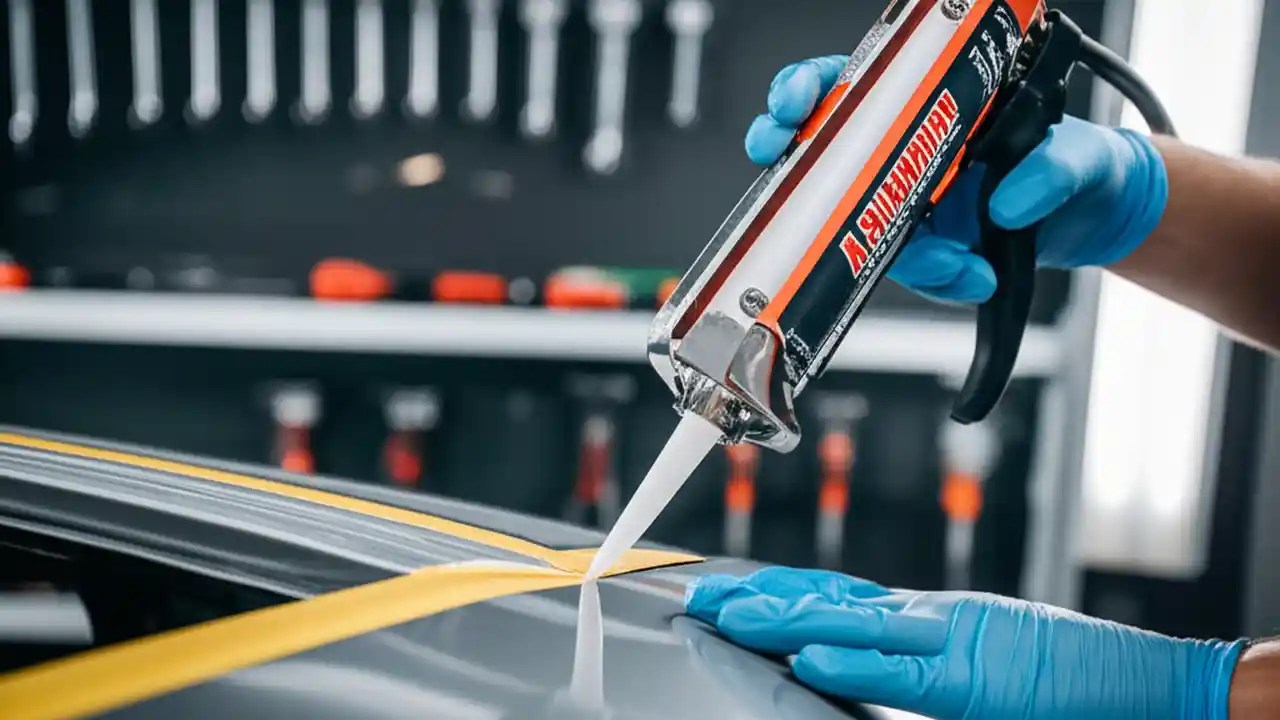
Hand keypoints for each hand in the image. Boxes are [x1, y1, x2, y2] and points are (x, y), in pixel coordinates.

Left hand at [686, 567, 1242, 719]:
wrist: (1150, 682)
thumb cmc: (1071, 677)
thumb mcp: (980, 658)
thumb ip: (921, 657)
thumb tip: (860, 657)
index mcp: (932, 616)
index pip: (840, 594)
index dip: (783, 589)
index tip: (736, 589)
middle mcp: (932, 617)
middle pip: (829, 598)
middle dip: (763, 598)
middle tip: (704, 597)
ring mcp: (952, 643)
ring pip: (851, 622)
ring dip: (784, 618)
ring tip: (728, 614)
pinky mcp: (973, 681)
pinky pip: (901, 673)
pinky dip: (852, 659)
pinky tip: (805, 653)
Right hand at [748, 57, 1169, 302]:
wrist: (1092, 220)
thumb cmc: (1077, 164)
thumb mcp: (1077, 156)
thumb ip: (1051, 170)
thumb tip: (1010, 200)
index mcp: (930, 108)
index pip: (853, 88)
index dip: (813, 89)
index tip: (800, 99)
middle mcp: (903, 154)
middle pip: (818, 153)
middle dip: (787, 156)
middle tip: (777, 151)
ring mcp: (904, 204)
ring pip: (853, 226)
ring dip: (884, 246)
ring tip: (953, 260)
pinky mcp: (921, 249)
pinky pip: (908, 268)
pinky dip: (938, 277)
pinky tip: (973, 275)